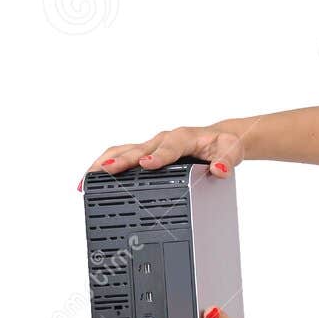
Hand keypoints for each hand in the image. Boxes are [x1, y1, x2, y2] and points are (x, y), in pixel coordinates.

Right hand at [84, 126, 242, 182]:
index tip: (147, 164)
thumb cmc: (224, 144)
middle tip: (106, 171)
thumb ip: (226, 161)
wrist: (219, 138)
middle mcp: (164, 139)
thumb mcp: (232, 152)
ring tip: (87, 179)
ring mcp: (152, 145)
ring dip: (105, 163)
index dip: (158, 156)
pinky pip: (122, 155)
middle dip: (122, 160)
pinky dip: (105, 165)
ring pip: (123, 150)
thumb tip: (219, 170)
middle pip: (138, 148)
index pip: (169, 147)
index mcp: (184, 137)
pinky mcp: (145, 151)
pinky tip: (90, 180)